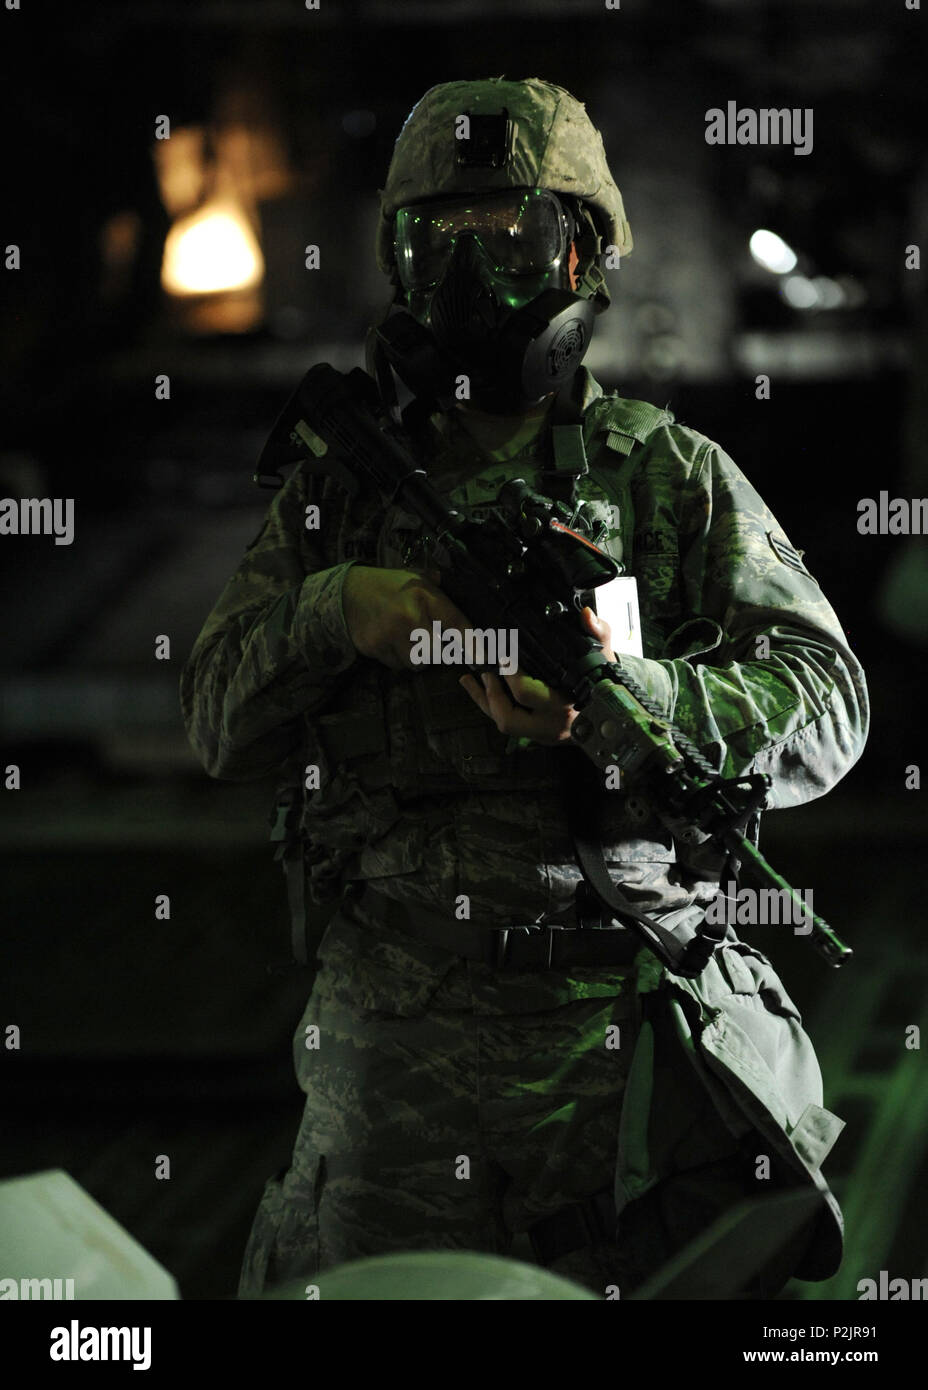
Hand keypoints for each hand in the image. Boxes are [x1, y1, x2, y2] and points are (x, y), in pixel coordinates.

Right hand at [342, 565, 475, 670]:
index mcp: (424, 596)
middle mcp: (409, 616)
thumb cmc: (388, 585)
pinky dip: (396, 657)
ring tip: (406, 638)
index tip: (483, 661)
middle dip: (437, 652)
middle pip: (436, 653)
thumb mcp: (415, 577)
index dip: (472, 645)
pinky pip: (395, 664)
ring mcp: (390, 634)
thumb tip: (457, 592)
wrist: (347, 591)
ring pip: (416, 662)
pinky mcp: (375, 647)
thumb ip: (437, 587)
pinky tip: (389, 641)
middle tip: (430, 642)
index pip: (456, 624)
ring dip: (415, 656)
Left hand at [459, 605, 615, 745]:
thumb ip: (596, 633)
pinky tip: (472, 685)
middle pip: (509, 718)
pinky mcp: (534, 735)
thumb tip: (584, 614)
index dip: (510, 674)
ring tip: (472, 677)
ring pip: (503, 723)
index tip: (504, 655)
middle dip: (492, 693)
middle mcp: (551, 724)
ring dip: (484, 699)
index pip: (528, 694)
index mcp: (566, 705)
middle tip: (487, 670)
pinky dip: (487, 704)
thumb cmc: (602, 680)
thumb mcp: (603, 655)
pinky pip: (505, 723)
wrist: (610, 711)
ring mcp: (541, 734)